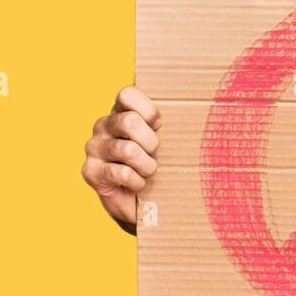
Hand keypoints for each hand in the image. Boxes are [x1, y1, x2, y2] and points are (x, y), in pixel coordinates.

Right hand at [81, 85, 162, 234]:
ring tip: (149, 172)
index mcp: (120, 110)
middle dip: (151, 142)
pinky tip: (138, 184)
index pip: (127, 94)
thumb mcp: (163, 138)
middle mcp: (103, 125)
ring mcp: (93, 147)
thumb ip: (167, 122)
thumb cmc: (155, 161)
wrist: (138, 201)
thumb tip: (205, 105)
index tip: (158, 126)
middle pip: (129, 121)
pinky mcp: (90, 171)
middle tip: (154, 153)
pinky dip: (137, 182)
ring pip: (128, 150)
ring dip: (147, 166)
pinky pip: (121, 173)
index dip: (149, 111)